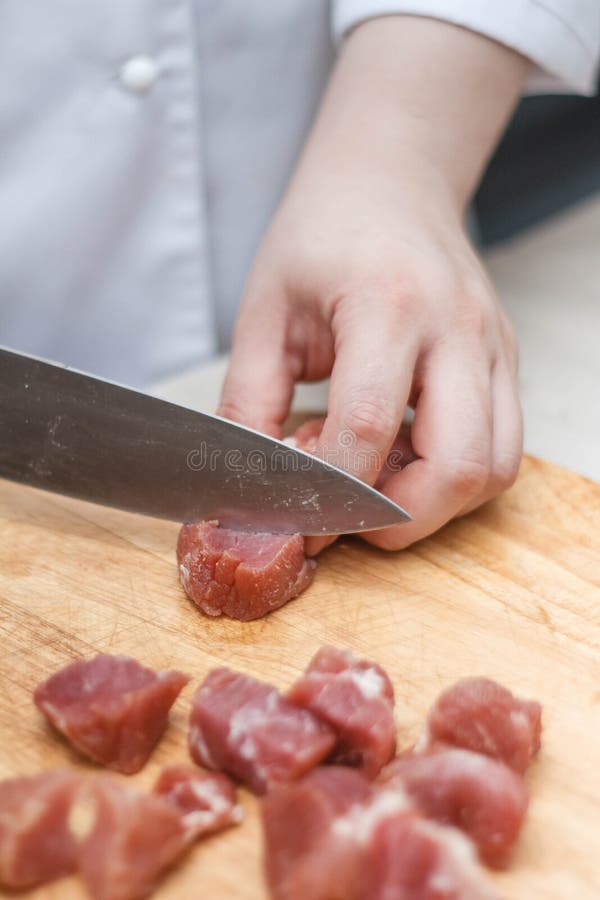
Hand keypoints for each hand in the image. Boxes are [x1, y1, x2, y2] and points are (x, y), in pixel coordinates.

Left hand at [219, 16, 527, 551]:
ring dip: (435, 502)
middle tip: (349, 514)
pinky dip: (456, 475)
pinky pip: (503, 447)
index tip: (298, 516)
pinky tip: (406, 455)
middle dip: (399, 517)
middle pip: (458, 465)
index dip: (329, 490)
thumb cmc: (323, 234)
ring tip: (378, 480)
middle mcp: (458, 327)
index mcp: (389, 303)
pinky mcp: (505, 362)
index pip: (368, 427)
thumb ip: (249, 399)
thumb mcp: (265, 309)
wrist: (389, 184)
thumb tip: (246, 483)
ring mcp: (493, 346)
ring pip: (495, 468)